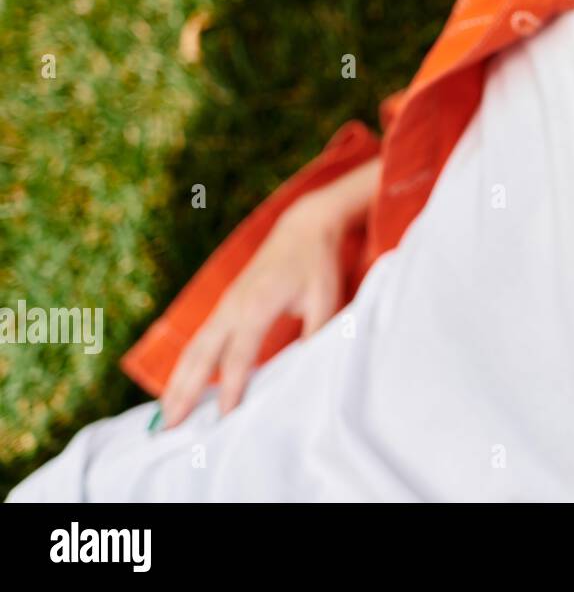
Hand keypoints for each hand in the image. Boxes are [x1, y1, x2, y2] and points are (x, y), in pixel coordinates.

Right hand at [158, 193, 345, 428]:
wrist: (303, 226)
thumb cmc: (316, 264)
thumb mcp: (326, 299)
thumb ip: (316, 335)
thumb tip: (305, 371)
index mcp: (257, 306)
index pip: (238, 358)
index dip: (231, 390)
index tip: (222, 421)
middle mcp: (232, 307)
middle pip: (200, 356)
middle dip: (183, 393)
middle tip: (169, 429)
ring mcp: (224, 306)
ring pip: (192, 349)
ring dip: (176, 383)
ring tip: (163, 418)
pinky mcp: (224, 306)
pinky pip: (198, 341)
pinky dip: (185, 367)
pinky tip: (179, 388)